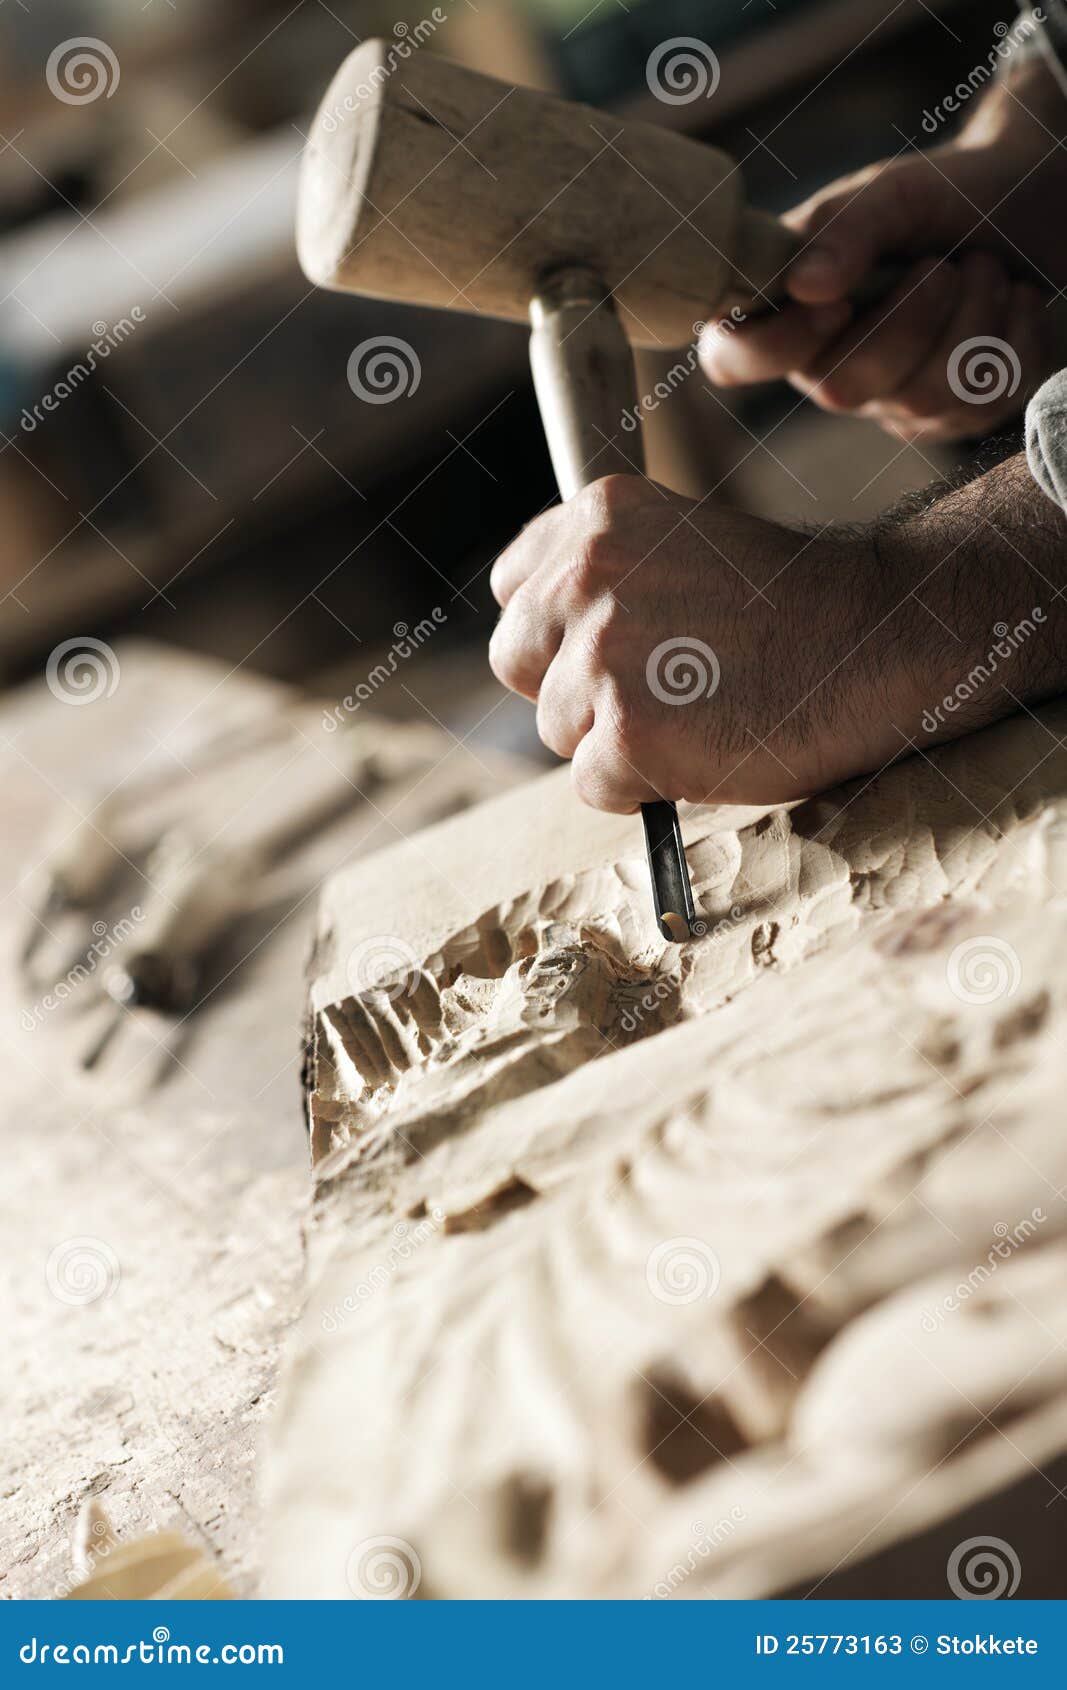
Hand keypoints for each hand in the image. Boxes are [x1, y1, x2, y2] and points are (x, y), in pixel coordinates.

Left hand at [489, 475, 926, 812]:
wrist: (881, 636)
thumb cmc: (793, 603)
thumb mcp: (684, 545)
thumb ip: (609, 574)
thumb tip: (547, 642)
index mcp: (597, 517)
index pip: (513, 588)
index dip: (559, 630)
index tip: (614, 643)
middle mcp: (583, 576)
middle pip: (517, 663)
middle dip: (571, 687)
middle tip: (655, 689)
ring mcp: (601, 654)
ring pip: (557, 729)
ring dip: (615, 739)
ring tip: (697, 712)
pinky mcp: (626, 731)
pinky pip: (594, 786)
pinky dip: (642, 787)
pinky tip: (704, 749)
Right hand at [702, 63, 1066, 440]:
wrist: (1034, 198)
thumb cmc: (947, 192)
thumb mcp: (894, 192)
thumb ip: (846, 230)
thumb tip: (804, 287)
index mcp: (789, 307)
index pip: (729, 360)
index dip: (771, 348)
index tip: (834, 305)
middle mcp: (830, 364)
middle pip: (840, 390)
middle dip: (908, 322)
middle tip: (940, 266)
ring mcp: (893, 401)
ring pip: (923, 400)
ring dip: (973, 318)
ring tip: (986, 267)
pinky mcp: (956, 415)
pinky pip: (984, 402)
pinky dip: (1015, 335)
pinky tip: (1014, 298)